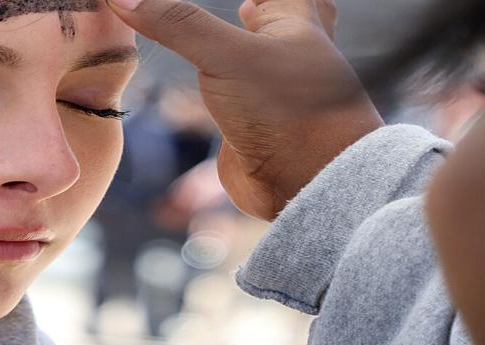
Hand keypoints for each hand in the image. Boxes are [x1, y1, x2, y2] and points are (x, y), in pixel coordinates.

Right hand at [107, 0, 383, 220]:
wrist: (306, 185)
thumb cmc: (286, 110)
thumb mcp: (227, 55)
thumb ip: (178, 25)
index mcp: (295, 25)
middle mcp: (288, 57)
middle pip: (287, 21)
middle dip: (270, 11)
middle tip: (250, 6)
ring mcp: (272, 97)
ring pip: (258, 62)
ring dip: (245, 48)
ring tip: (232, 30)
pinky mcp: (255, 130)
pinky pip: (238, 102)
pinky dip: (225, 90)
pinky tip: (210, 87)